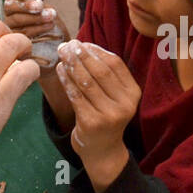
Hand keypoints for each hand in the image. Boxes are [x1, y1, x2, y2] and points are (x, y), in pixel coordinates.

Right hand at [3, 0, 69, 51]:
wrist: (58, 51)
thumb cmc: (51, 28)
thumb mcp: (45, 9)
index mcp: (17, 3)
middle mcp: (9, 16)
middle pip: (10, 6)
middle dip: (26, 5)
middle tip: (40, 6)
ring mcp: (8, 32)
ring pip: (15, 20)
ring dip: (35, 17)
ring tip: (52, 16)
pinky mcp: (13, 46)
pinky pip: (20, 35)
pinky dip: (37, 29)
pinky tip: (49, 27)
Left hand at [55, 40, 139, 188]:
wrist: (102, 149)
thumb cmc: (104, 116)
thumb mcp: (113, 96)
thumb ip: (106, 75)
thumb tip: (84, 45)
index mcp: (133, 93)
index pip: (115, 64)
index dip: (97, 51)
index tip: (81, 42)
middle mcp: (125, 104)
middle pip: (100, 71)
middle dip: (81, 56)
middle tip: (67, 45)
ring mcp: (109, 115)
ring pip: (86, 83)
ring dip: (71, 66)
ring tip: (62, 54)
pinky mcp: (91, 123)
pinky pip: (75, 96)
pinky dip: (66, 80)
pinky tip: (59, 70)